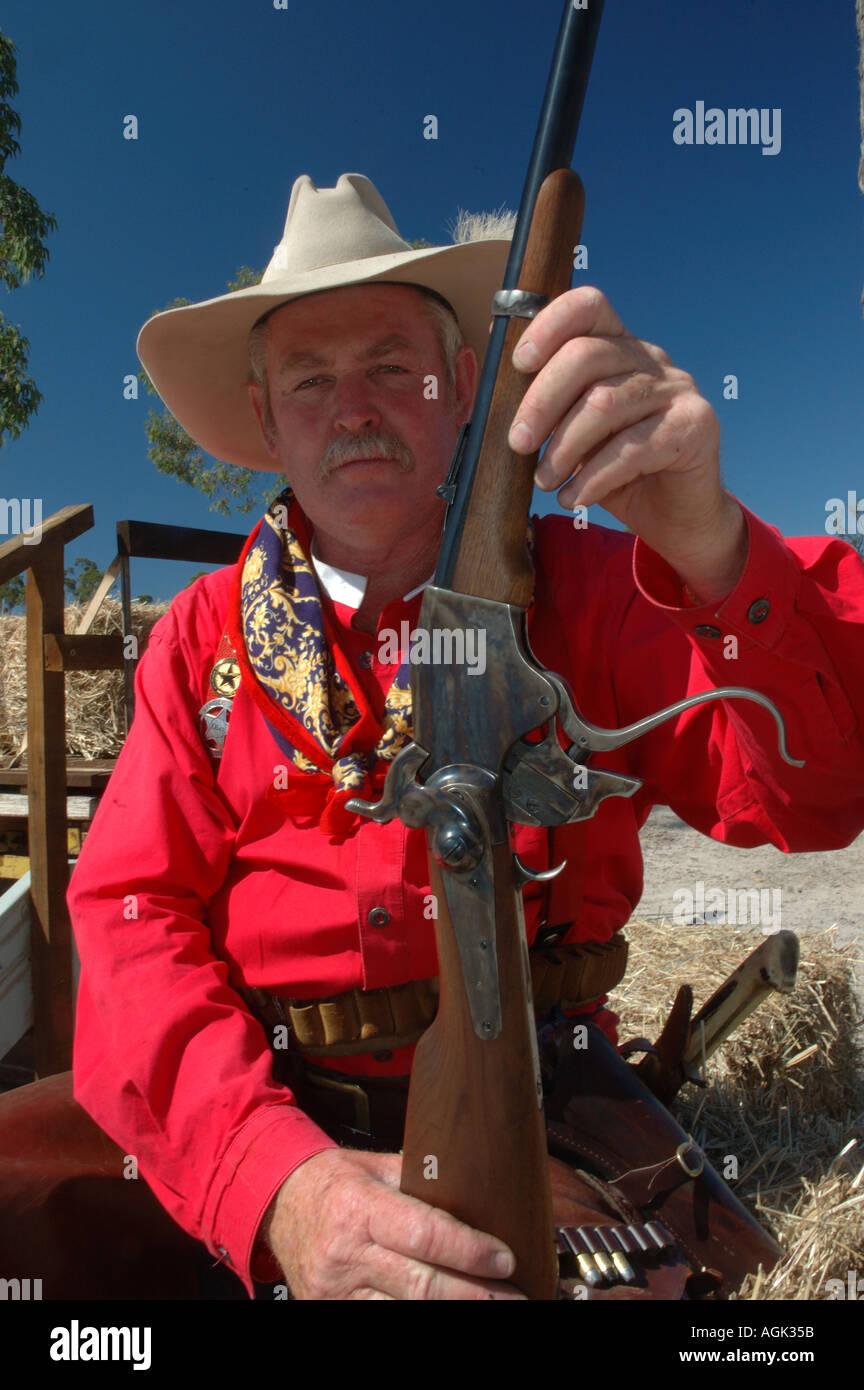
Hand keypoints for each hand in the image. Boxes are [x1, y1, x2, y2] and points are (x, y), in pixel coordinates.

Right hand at [263, 1147, 525, 1299]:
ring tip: (492, 1309)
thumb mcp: (377, 1168)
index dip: (469, 1251)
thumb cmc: (335, 1182)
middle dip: (476, 1296)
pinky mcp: (328, 1313)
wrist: (278, 1204)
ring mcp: (334, 1292)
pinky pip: (380, 1322)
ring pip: (404, 1313)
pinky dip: (416, 1322)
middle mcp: (345, 1254)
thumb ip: (422, 1181)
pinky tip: (450, 1317)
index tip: (505, 1259)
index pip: (423, 1233)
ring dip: (455, 1314)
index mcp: (359, 1207)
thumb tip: (479, 1190)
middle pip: (421, 1285)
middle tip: (516, 1300)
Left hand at [508, 286, 747, 602]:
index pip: (588, 307)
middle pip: (587, 355)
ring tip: (544, 481)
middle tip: (518, 443)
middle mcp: (651, 359)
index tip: (519, 363)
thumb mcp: (574, 434)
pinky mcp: (695, 427)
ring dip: (563, 447)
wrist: (674, 515)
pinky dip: (593, 478)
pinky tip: (573, 498)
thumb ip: (548, 407)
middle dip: (542, 400)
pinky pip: (633, 448)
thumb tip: (496, 383)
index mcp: (619, 348)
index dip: (550, 325)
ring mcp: (678, 390)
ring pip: (604, 403)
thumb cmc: (615, 471)